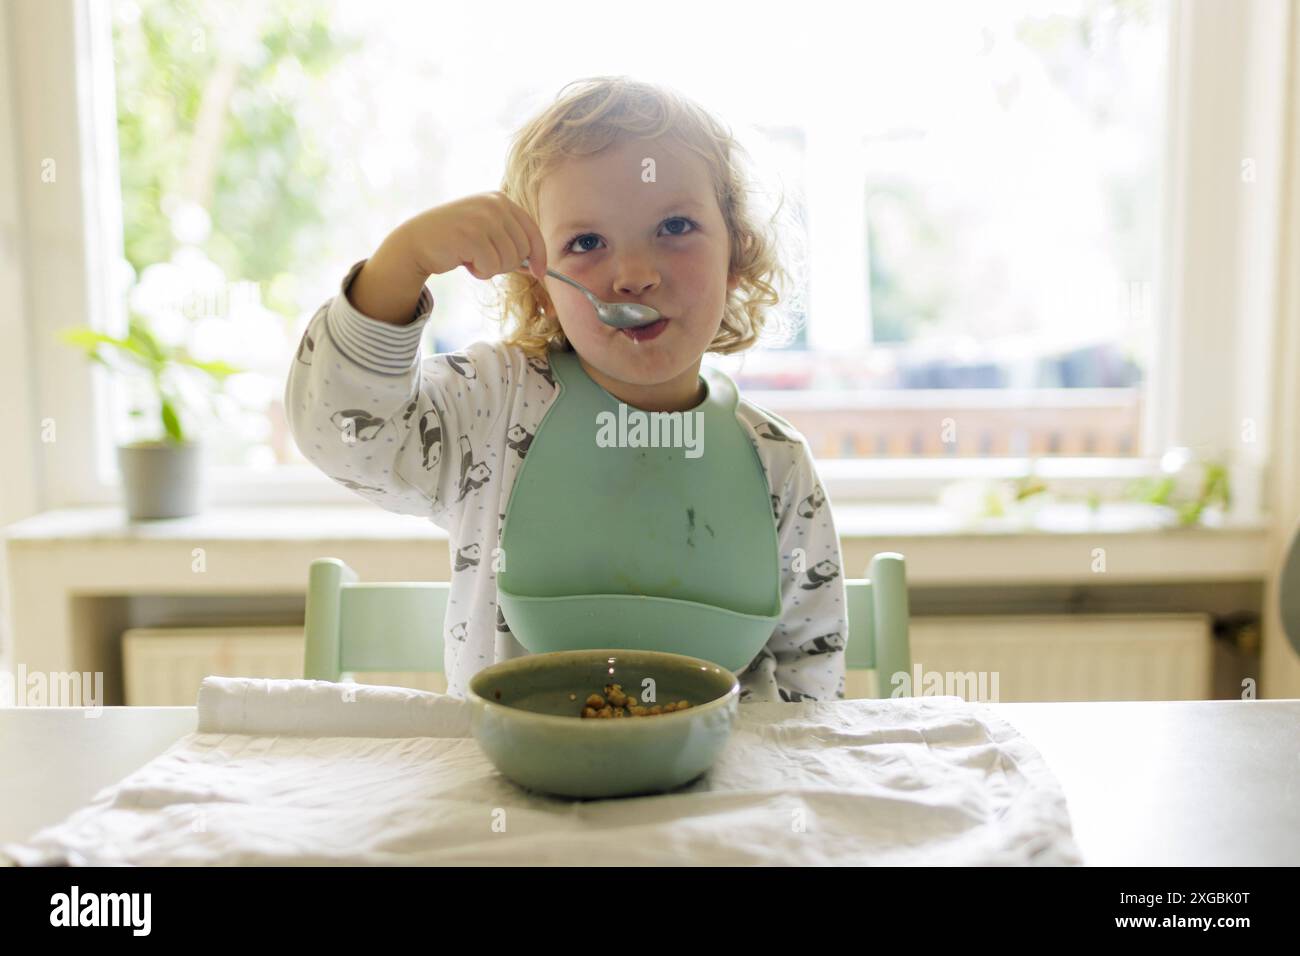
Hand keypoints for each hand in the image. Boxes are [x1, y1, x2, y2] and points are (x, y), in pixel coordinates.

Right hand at [402, 191, 547, 282]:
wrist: (416, 242)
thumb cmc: (454, 240)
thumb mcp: (486, 233)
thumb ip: (510, 243)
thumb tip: (539, 267)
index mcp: (500, 200)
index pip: (532, 230)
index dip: (539, 255)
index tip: (540, 273)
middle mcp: (494, 205)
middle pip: (523, 249)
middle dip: (507, 264)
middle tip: (484, 260)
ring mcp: (483, 218)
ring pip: (509, 260)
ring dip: (491, 268)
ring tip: (472, 258)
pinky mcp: (472, 236)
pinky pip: (491, 267)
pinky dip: (480, 272)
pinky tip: (464, 261)